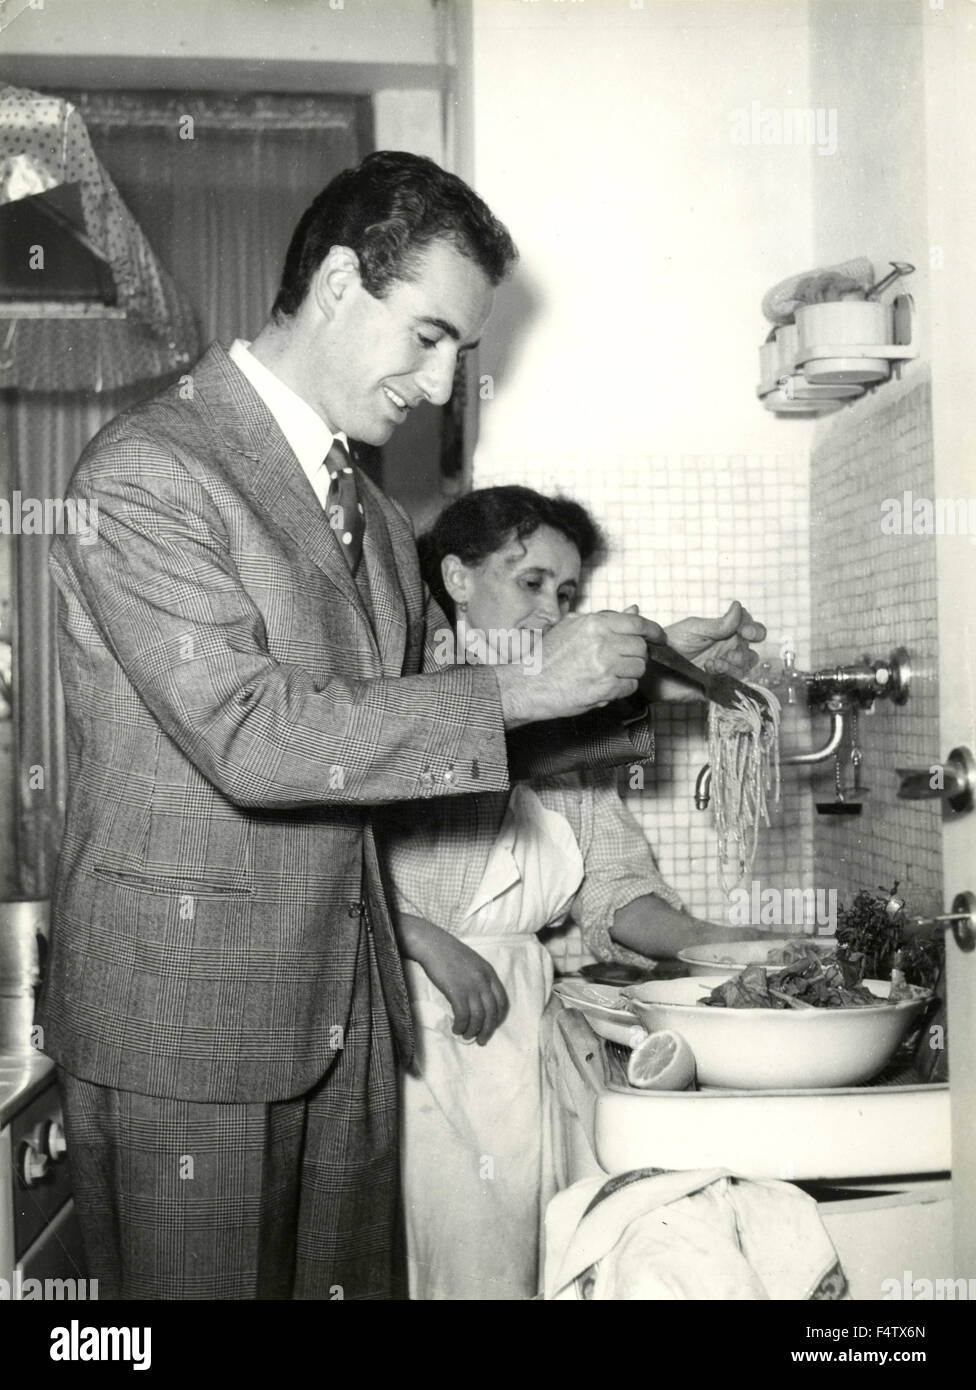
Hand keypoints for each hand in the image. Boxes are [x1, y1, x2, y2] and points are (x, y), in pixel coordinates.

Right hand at [399, 916, 508, 1044]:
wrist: (431, 943)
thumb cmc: (448, 952)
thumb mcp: (472, 962)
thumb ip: (479, 978)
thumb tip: (478, 999)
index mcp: (489, 973)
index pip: (502, 1001)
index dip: (498, 1018)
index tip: (491, 1026)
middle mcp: (483, 981)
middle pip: (492, 1013)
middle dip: (487, 1030)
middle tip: (481, 1040)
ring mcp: (470, 986)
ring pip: (478, 1017)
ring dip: (473, 1030)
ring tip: (466, 1035)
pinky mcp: (456, 991)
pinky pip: (463, 1016)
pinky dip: (461, 1025)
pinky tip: (456, 1028)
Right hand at [495, 609, 664, 726]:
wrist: (528, 685)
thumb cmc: (548, 657)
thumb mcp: (573, 628)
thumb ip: (607, 619)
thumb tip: (634, 610)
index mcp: (595, 623)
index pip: (638, 623)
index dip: (654, 631)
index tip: (659, 638)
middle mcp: (602, 642)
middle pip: (641, 647)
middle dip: (637, 655)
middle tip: (624, 661)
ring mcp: (604, 666)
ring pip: (639, 668)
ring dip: (630, 673)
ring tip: (611, 674)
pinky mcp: (605, 688)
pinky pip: (630, 686)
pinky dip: (622, 688)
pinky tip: (605, 686)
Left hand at [642, 600, 766, 701]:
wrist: (654, 667)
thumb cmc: (671, 643)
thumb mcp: (694, 629)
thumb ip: (718, 624)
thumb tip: (738, 607)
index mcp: (724, 632)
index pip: (749, 628)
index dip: (753, 629)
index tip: (746, 631)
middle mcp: (727, 650)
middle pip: (751, 650)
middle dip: (746, 650)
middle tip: (734, 650)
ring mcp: (724, 668)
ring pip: (744, 666)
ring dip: (733, 663)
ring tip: (712, 663)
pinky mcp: (718, 684)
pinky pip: (733, 682)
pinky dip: (725, 675)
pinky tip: (710, 670)